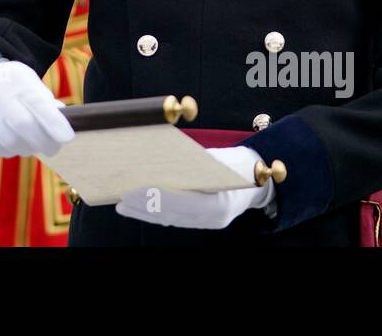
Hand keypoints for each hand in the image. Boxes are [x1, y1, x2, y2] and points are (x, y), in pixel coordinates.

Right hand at [0, 59, 73, 157]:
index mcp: (13, 78)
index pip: (36, 101)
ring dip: (27, 147)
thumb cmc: (0, 82)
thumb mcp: (22, 78)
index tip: (68, 136)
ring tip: (30, 140)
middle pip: (24, 127)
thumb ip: (42, 97)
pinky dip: (9, 149)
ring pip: (11, 143)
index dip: (53, 122)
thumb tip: (62, 119)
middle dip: (44, 142)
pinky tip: (10, 139)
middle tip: (54, 148)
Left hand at [115, 146, 275, 229]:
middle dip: (144, 206)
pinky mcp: (202, 223)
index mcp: (220, 202)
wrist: (259, 180)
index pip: (182, 202)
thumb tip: (157, 157)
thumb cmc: (235, 162)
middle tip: (121, 196)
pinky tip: (136, 207)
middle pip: (173, 214)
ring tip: (122, 203)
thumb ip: (191, 162)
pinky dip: (155, 213)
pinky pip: (174, 220)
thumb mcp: (216, 158)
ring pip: (170, 220)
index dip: (156, 197)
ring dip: (144, 212)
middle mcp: (215, 218)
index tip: (134, 190)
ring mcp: (209, 223)